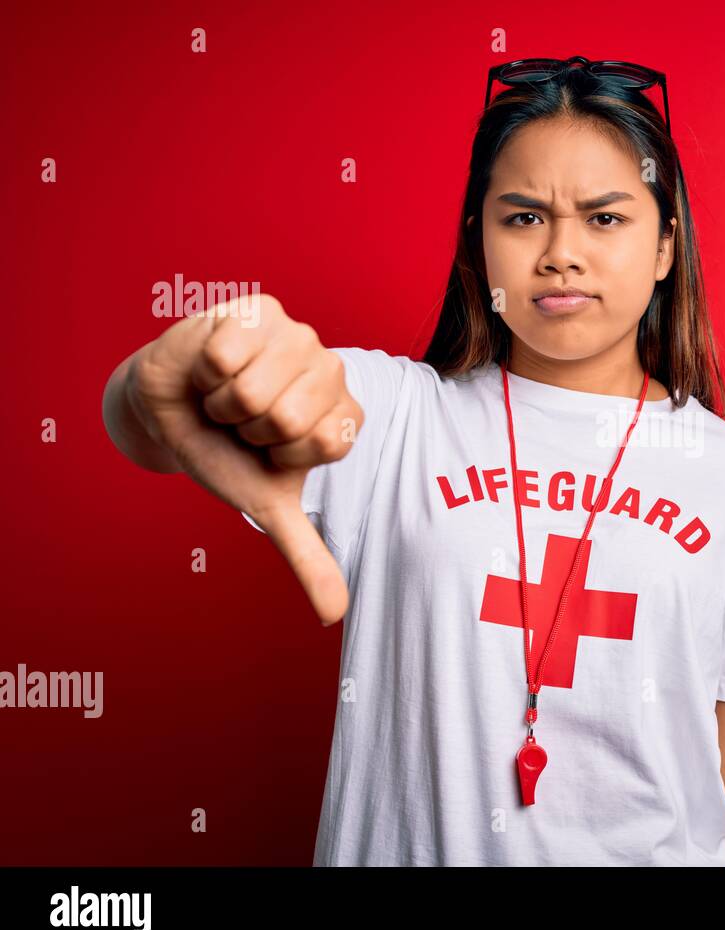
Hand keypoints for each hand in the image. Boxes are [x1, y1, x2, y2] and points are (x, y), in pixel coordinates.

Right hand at [126, 293, 362, 624]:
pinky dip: (204, 370)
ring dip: (223, 401)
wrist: (172, 408)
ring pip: (254, 389)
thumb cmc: (226, 451)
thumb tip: (335, 615)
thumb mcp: (266, 505)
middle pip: (286, 417)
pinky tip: (210, 367)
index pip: (326, 444)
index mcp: (344, 413)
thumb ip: (307, 556)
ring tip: (224, 395)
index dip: (280, 454)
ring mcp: (298, 334)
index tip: (267, 447)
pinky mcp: (259, 309)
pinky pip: (228, 354)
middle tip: (240, 421)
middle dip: (247, 429)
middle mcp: (331, 368)